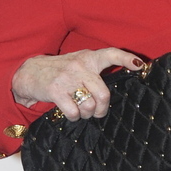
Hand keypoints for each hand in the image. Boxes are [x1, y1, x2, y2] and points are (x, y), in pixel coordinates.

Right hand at [11, 47, 145, 120]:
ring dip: (86, 114)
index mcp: (88, 58)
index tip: (140, 65)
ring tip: (80, 109)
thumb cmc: (61, 71)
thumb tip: (118, 83)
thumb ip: (96, 69)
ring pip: (89, 106)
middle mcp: (80, 66)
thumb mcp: (79, 63)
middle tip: (98, 111)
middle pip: (103, 94)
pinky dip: (74, 117)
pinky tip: (70, 112)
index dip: (126, 59)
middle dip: (102, 108)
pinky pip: (74, 112)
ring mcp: (67, 78)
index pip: (111, 54)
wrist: (30, 73)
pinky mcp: (55, 90)